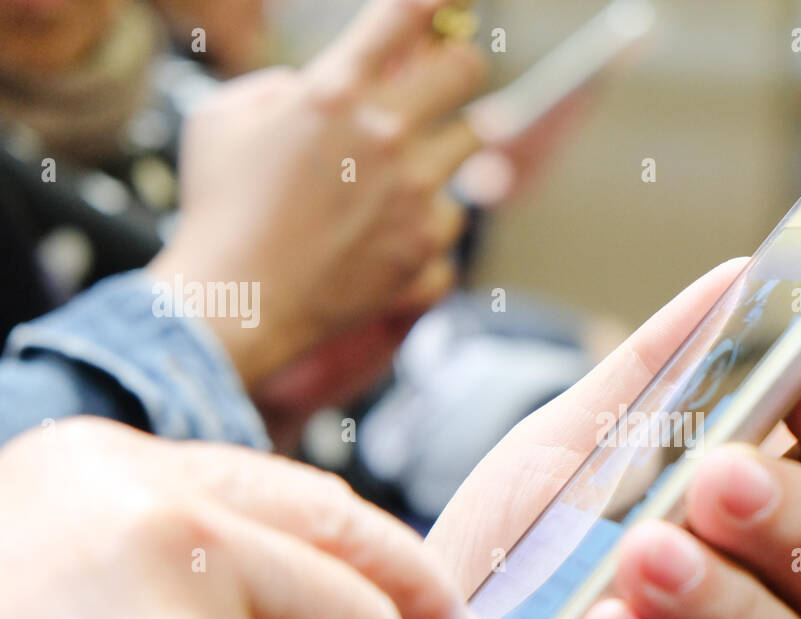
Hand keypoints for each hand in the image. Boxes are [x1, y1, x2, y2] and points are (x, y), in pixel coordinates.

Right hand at [148, 0, 484, 390]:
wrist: (237, 299)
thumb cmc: (218, 207)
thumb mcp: (221, 117)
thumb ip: (277, 85)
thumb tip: (313, 86)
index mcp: (334, 90)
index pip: (407, 14)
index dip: (436, 2)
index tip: (447, 3)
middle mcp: (385, 132)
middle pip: (466, 68)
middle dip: (458, 65)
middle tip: (445, 79)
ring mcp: (414, 190)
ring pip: (474, 141)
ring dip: (446, 144)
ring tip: (408, 167)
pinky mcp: (427, 243)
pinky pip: (452, 214)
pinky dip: (427, 222)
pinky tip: (390, 234)